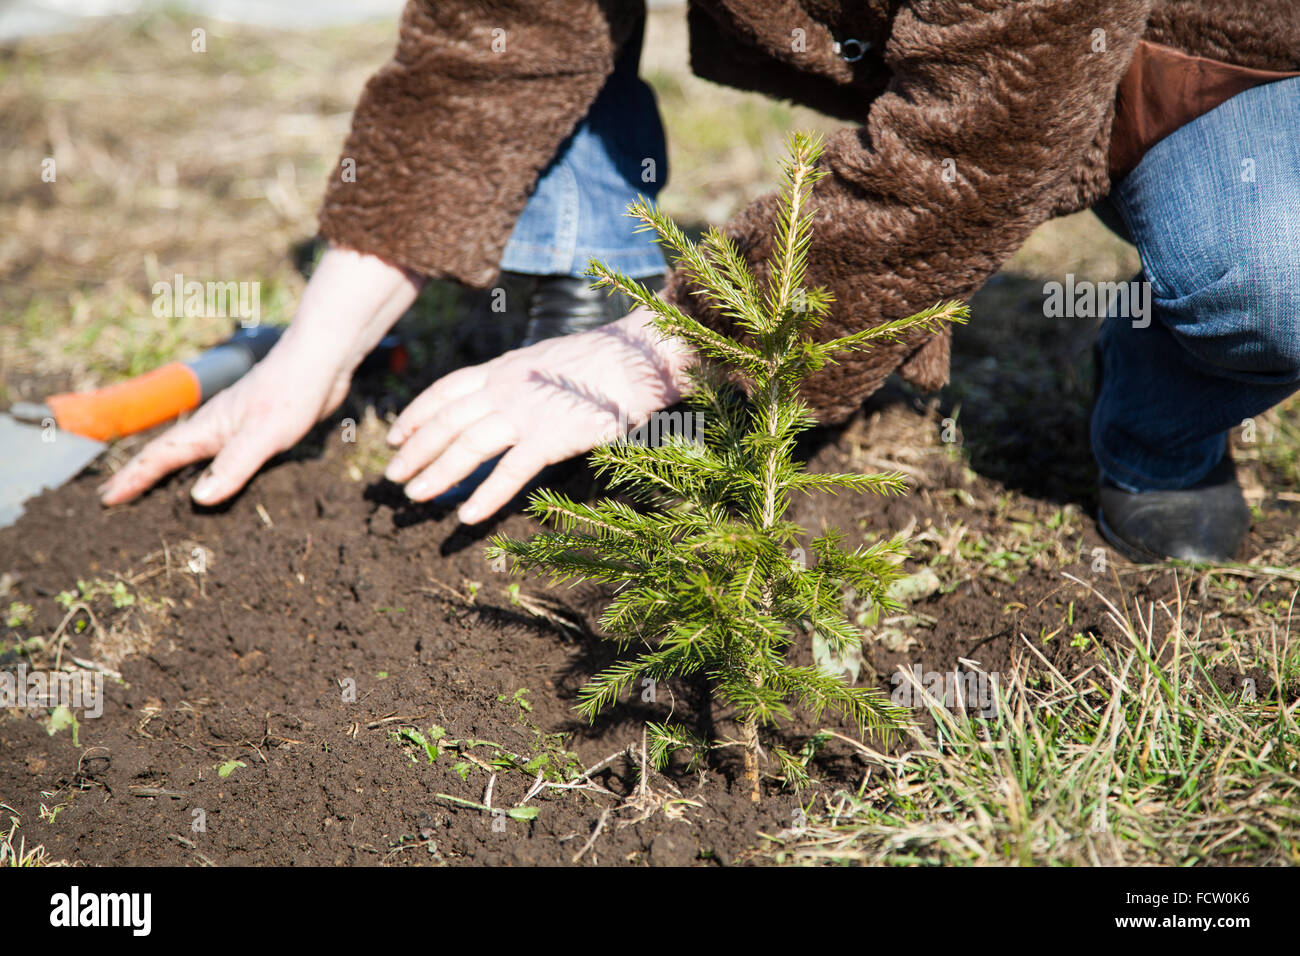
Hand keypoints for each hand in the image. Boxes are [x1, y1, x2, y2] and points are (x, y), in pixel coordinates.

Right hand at [99, 248, 421, 506]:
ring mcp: (235, 425)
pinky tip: (214, 474)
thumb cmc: (293, 391)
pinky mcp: (257, 427)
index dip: (133, 478)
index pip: (160, 457)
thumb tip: (198, 499)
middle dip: (141, 476)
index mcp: (208, 428)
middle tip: (115, 498)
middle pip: (168, 455)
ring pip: (193, 453)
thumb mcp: (264, 435)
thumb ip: (233, 465)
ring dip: (170, 472)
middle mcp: (215, 426)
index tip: (106, 499)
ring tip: (154, 491)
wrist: (323, 359)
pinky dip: (205, 466)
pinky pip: (220, 453)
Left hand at [384, 304, 694, 522]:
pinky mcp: (552, 437)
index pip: (446, 390)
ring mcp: (527, 412)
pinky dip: (486, 496)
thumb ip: (518, 380)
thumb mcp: (546, 362)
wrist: (639, 356)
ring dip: (437, 474)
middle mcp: (506, 387)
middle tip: (392, 476)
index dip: (416, 414)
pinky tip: (467, 518)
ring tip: (414, 497)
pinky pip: (510, 472)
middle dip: (415, 450)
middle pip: (446, 421)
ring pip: (467, 446)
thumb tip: (501, 397)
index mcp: (504, 367)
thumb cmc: (602, 362)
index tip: (395, 437)